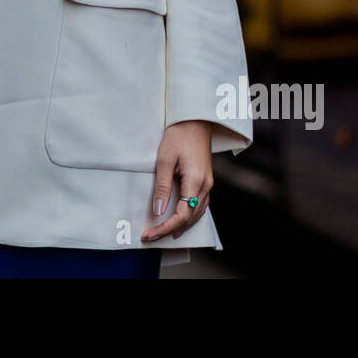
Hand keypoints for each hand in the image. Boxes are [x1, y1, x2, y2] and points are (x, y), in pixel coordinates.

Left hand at [141, 120, 212, 242]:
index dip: (165, 227)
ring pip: (196, 215)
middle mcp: (205, 186)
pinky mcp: (206, 181)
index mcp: (195, 181)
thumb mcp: (164, 159)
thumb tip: (158, 210)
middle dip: (169, 230)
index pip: (182, 215)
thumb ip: (162, 186)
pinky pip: (200, 206)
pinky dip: (189, 217)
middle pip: (189, 218)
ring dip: (180, 226)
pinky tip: (180, 222)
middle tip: (149, 236)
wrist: (195, 121)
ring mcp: (208, 184)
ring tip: (162, 233)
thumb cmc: (178, 136)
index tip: (149, 233)